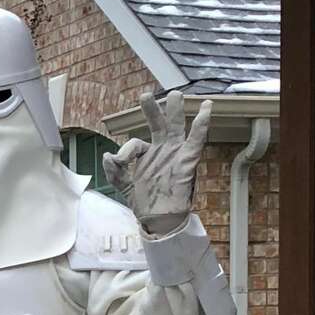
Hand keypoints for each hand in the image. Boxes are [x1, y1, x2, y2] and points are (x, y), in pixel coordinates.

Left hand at [103, 91, 210, 236]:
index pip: (136, 143)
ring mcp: (175, 153)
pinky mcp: (187, 161)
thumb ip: (114, 171)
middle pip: (157, 124)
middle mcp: (161, 150)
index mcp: (146, 154)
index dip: (126, 150)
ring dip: (175, 110)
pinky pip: (196, 140)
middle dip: (152, 109)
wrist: (158, 220)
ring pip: (176, 126)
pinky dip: (201, 125)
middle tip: (145, 95)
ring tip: (175, 94)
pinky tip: (206, 108)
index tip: (118, 160)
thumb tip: (107, 155)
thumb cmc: (144, 202)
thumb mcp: (124, 186)